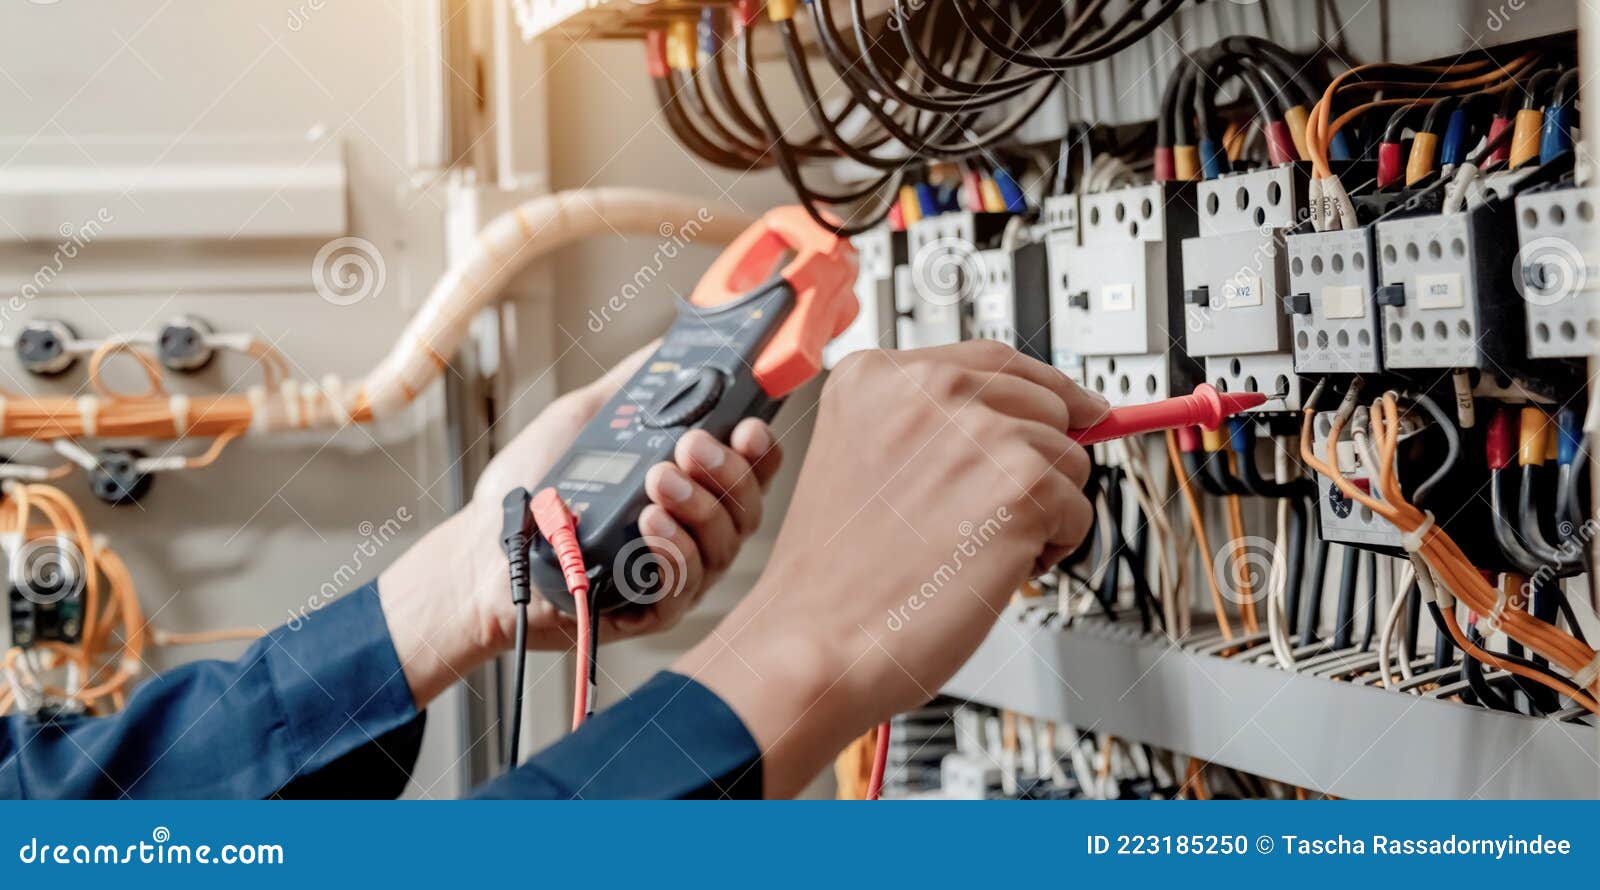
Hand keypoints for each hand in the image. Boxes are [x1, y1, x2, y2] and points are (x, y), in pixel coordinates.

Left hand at [379, 342, 781, 706]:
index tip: (747, 426)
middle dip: (726, 472)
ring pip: (721, 548)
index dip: (759, 449)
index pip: (751, 470)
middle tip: (689, 446)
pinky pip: (682, 588)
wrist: (479, 546)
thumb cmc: (531, 488)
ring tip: (658, 480)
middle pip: (746, 508)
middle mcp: (693, 531)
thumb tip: (670, 344)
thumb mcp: (583, 420)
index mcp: (691, 486)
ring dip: (698, 509)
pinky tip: (649, 525)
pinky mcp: (649, 611)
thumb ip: (631, 387)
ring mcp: (674, 573)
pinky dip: (674, 554)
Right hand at [672, 342, 1106, 796]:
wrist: (813, 644)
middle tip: (982, 517)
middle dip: (1034, 461)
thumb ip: (938, 427)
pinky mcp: (1020, 483)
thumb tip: (1046, 416)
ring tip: (974, 547)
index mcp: (877, 376)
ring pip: (1069, 457)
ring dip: (1042, 510)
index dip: (1040, 393)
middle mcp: (926, 389)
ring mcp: (976, 432)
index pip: (994, 360)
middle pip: (1045, 402)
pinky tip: (991, 568)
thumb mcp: (865, 461)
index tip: (1072, 410)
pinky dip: (1052, 549)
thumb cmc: (834, 578)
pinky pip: (1079, 510)